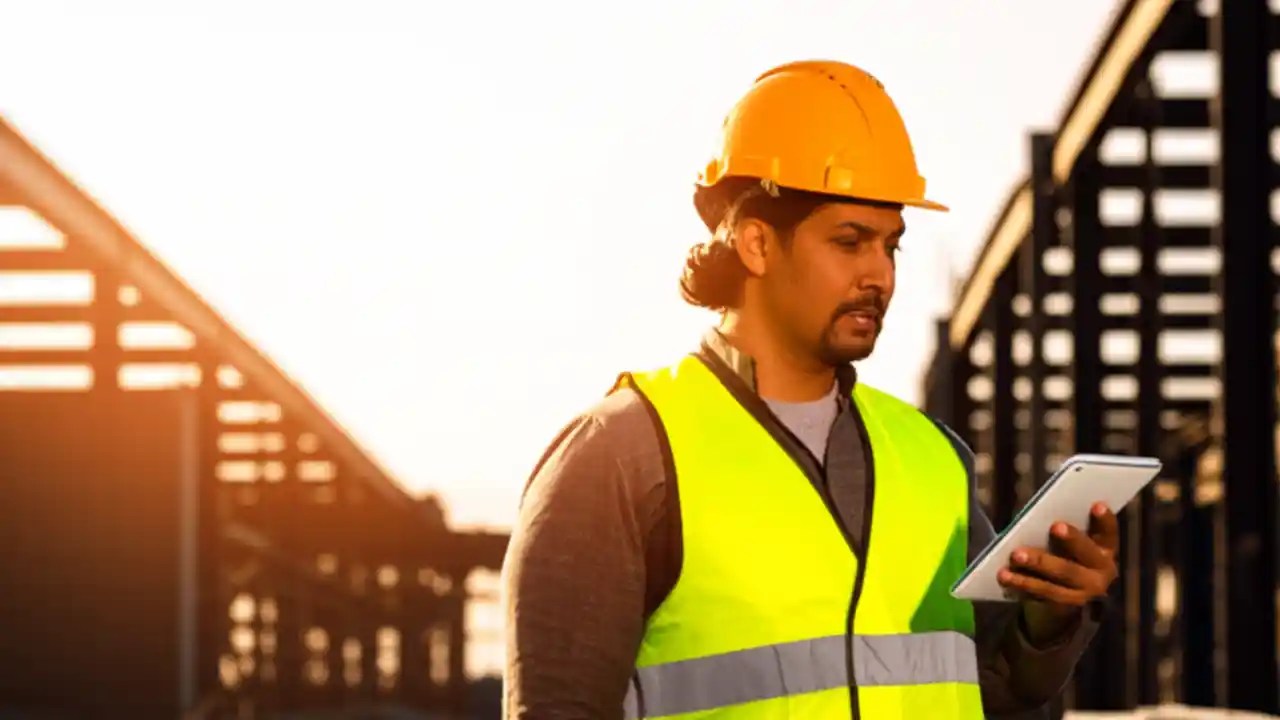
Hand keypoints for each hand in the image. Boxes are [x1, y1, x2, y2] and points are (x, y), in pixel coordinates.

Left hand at [998, 502, 1119, 608]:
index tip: (1097, 505)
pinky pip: (1043, 593)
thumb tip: (1041, 512)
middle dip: (1071, 540)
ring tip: (1015, 555)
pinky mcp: (1065, 606)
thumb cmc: (1065, 556)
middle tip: (1055, 527)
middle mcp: (1101, 572)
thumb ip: (1065, 532)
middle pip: (1086, 553)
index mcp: (1105, 550)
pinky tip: (1005, 577)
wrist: (1065, 598)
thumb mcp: (1072, 544)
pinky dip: (1022, 583)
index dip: (1105, 520)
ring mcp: (1084, 592)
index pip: (1108, 533)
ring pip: (1062, 575)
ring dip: (1038, 563)